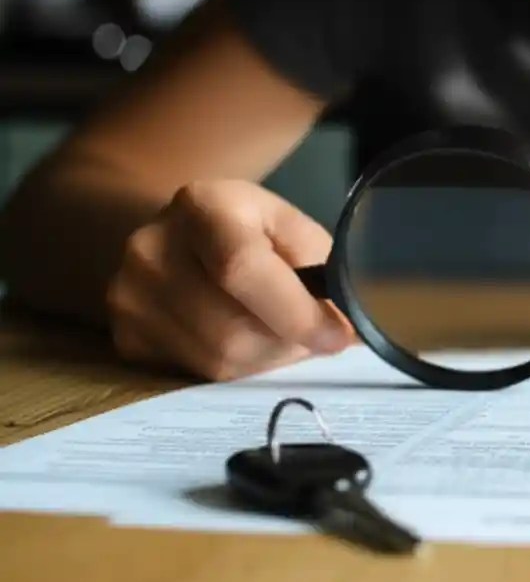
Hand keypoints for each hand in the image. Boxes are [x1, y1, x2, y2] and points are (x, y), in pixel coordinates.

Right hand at [107, 180, 353, 380]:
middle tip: (312, 336)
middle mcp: (151, 249)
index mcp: (202, 206)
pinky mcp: (125, 337)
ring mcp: (128, 297)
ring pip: (216, 362)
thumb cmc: (249, 230)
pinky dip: (234, 369)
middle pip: (231, 330)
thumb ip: (323, 270)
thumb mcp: (290, 228)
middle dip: (288, 345)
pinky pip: (195, 375)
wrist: (173, 233)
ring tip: (278, 334)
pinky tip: (243, 340)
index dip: (295, 312)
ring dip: (265, 361)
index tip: (336, 337)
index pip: (241, 268)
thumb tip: (351, 330)